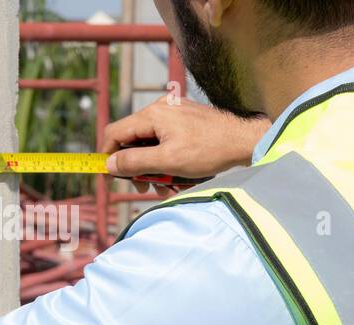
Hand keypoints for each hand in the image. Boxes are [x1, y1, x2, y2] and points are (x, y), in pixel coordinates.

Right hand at [101, 96, 270, 195]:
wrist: (246, 141)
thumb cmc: (210, 150)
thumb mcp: (168, 161)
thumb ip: (135, 162)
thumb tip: (109, 164)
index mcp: (153, 114)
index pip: (115, 132)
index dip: (108, 156)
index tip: (109, 177)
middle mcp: (160, 108)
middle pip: (132, 139)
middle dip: (136, 166)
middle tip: (145, 187)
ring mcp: (174, 113)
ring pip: (150, 143)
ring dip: (153, 167)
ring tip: (166, 186)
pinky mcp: (185, 120)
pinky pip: (165, 140)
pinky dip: (166, 159)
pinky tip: (178, 175)